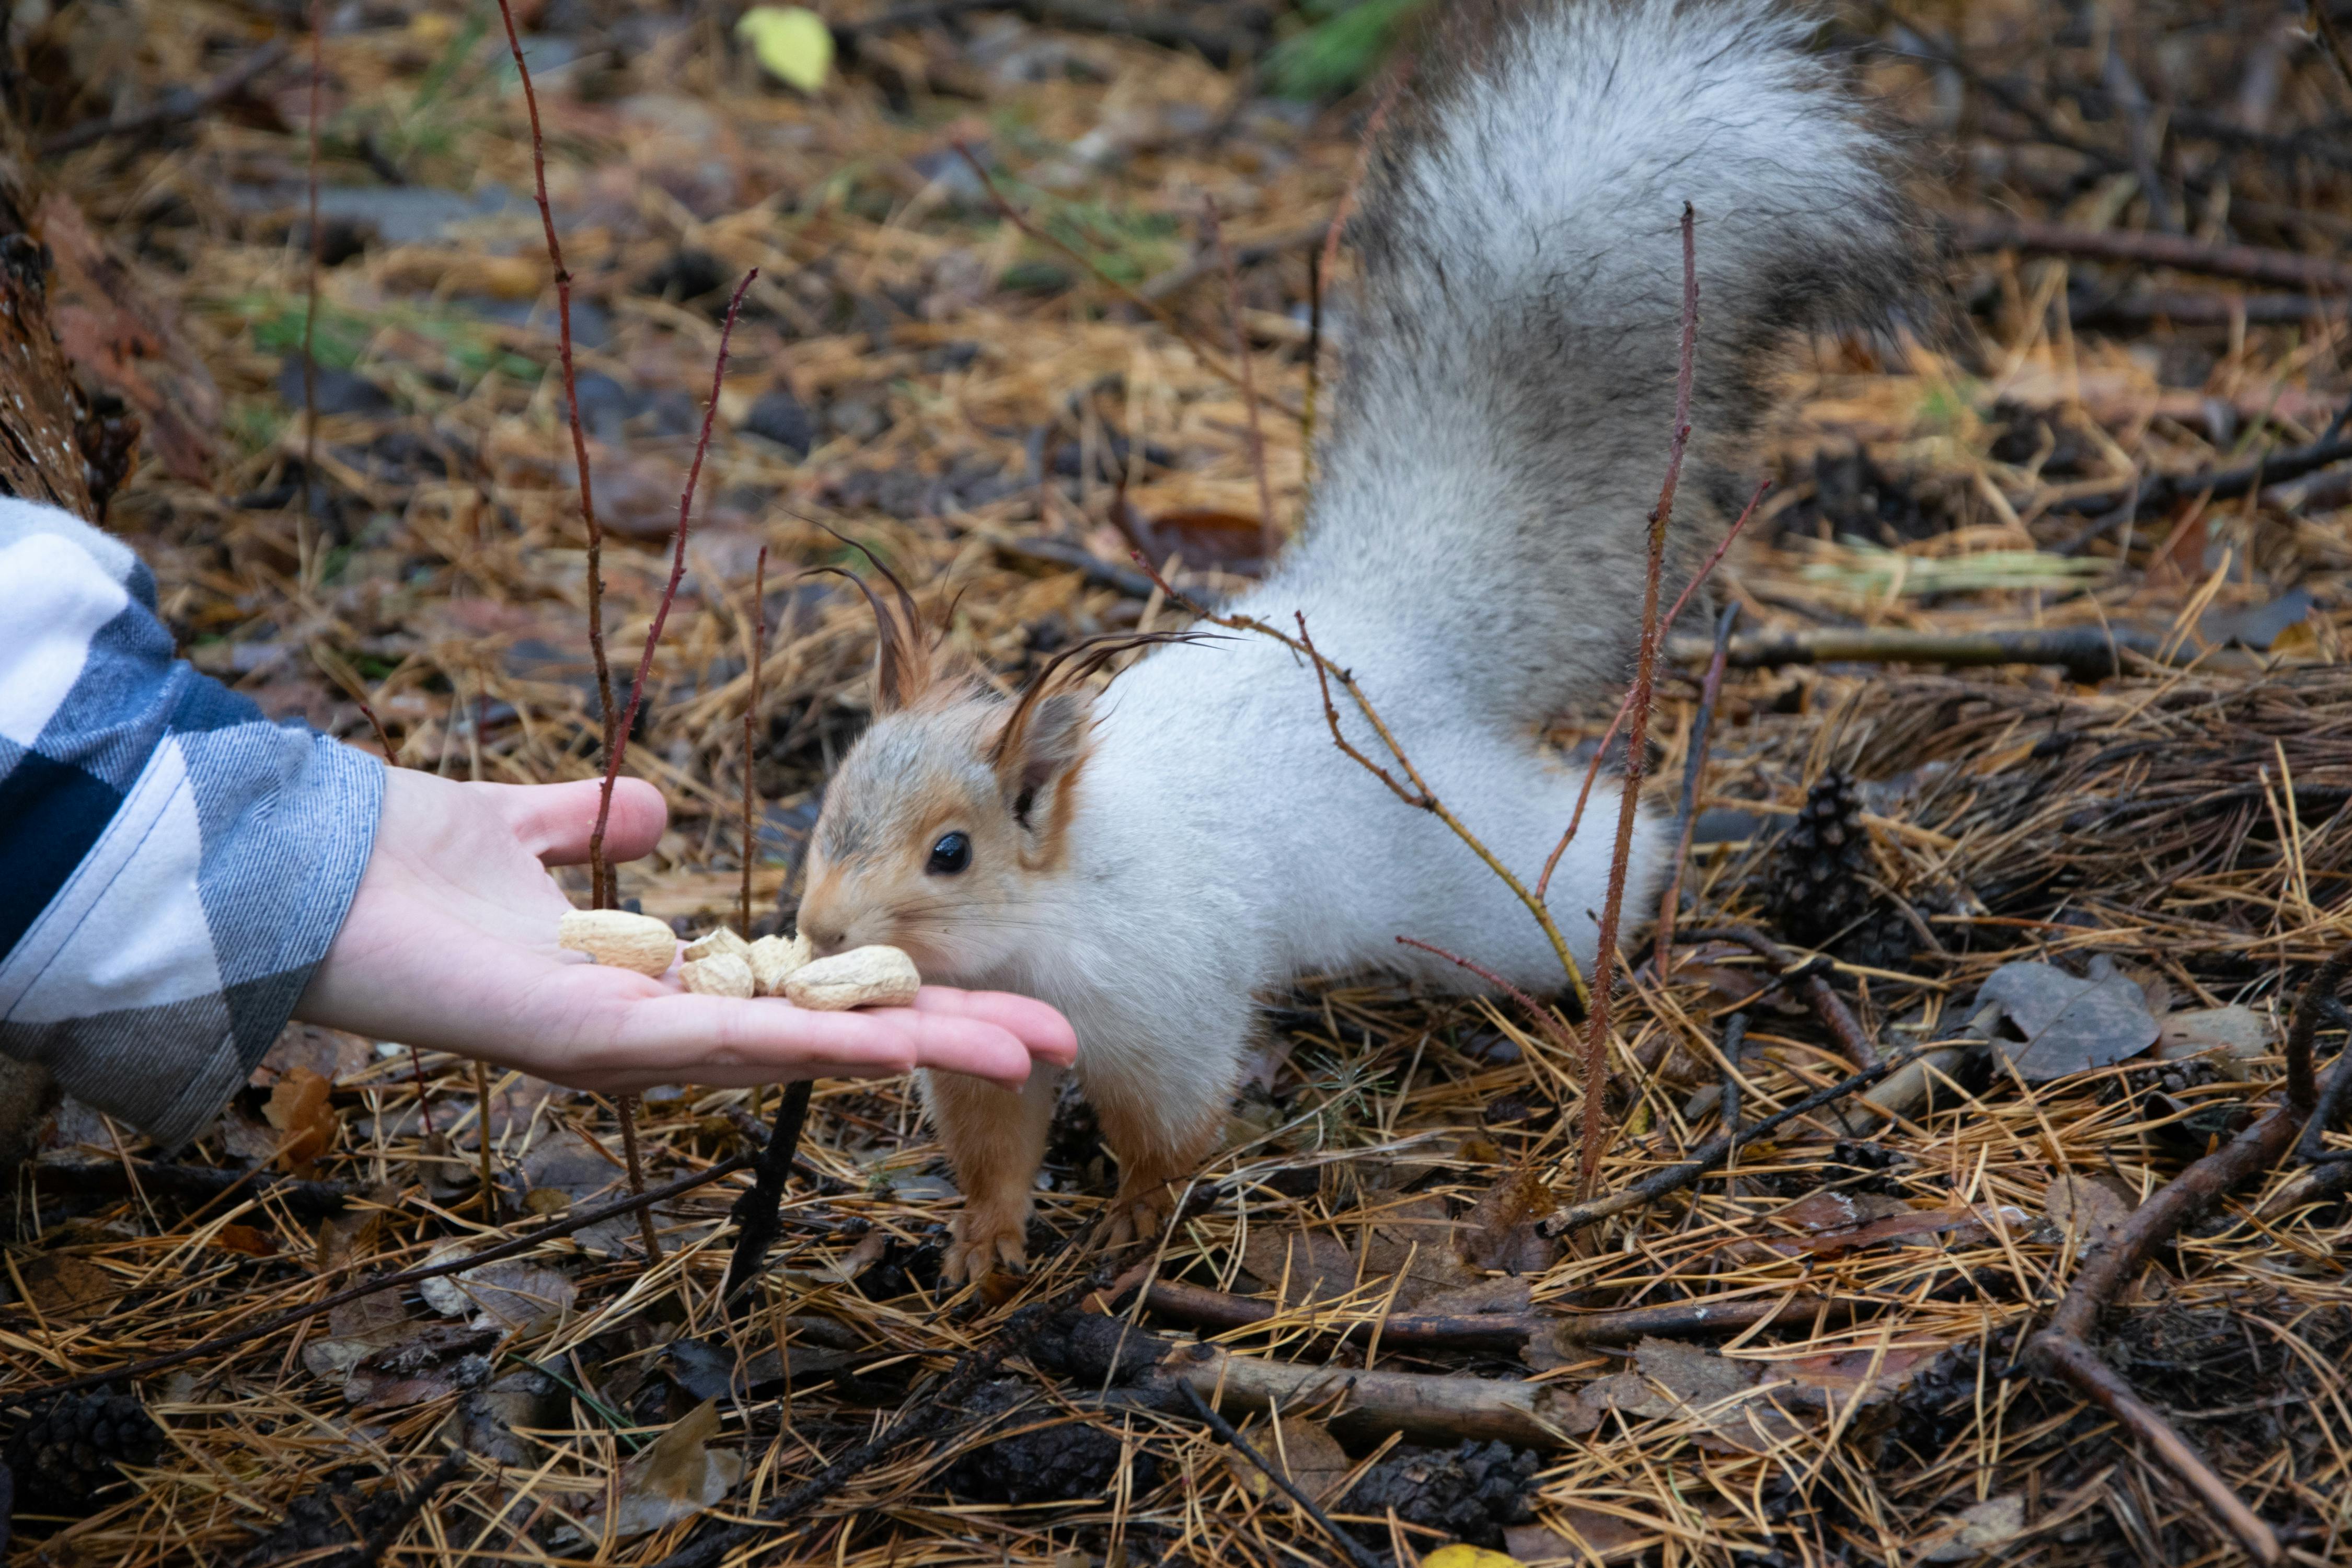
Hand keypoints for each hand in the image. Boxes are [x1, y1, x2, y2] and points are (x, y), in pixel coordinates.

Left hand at [296, 769, 1076, 1091]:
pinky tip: (901, 1043)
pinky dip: (819, 1046)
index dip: (898, 999)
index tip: (986, 995)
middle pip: (830, 1039)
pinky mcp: (598, 1046)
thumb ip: (589, 822)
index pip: (801, 998)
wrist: (301, 874)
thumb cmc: (396, 861)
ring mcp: (632, 1049)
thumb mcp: (524, 827)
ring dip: (920, 1050)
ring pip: (806, 1053)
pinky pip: (730, 1044)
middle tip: (1058, 1040)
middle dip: (946, 1039)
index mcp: (650, 985)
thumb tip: (659, 812)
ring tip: (1029, 1048)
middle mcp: (655, 1033)